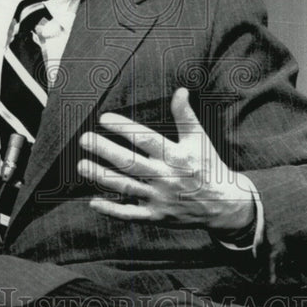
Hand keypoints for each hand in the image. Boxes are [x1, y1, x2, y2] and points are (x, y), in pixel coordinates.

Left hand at [78, 87, 254, 232]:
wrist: (224, 205)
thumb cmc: (208, 166)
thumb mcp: (199, 139)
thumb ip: (186, 116)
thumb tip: (180, 90)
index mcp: (176, 156)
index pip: (145, 139)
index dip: (123, 128)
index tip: (104, 118)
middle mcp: (166, 177)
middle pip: (129, 163)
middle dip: (104, 150)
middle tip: (84, 139)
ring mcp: (160, 198)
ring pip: (125, 187)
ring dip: (101, 177)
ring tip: (81, 165)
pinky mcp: (157, 216)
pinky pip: (131, 214)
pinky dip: (112, 210)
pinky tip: (93, 202)